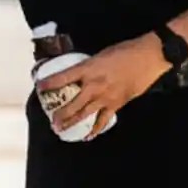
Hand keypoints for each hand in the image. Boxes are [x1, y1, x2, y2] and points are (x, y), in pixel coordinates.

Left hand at [37, 33, 171, 138]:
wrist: (148, 57)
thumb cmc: (124, 52)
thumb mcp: (99, 55)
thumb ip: (88, 67)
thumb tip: (79, 74)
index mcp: (88, 69)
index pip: (63, 78)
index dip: (49, 83)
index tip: (39, 87)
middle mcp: (94, 85)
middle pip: (72, 104)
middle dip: (60, 114)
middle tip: (51, 122)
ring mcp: (105, 97)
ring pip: (85, 114)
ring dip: (72, 123)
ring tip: (61, 130)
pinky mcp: (117, 104)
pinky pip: (103, 119)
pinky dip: (96, 128)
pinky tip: (88, 135)